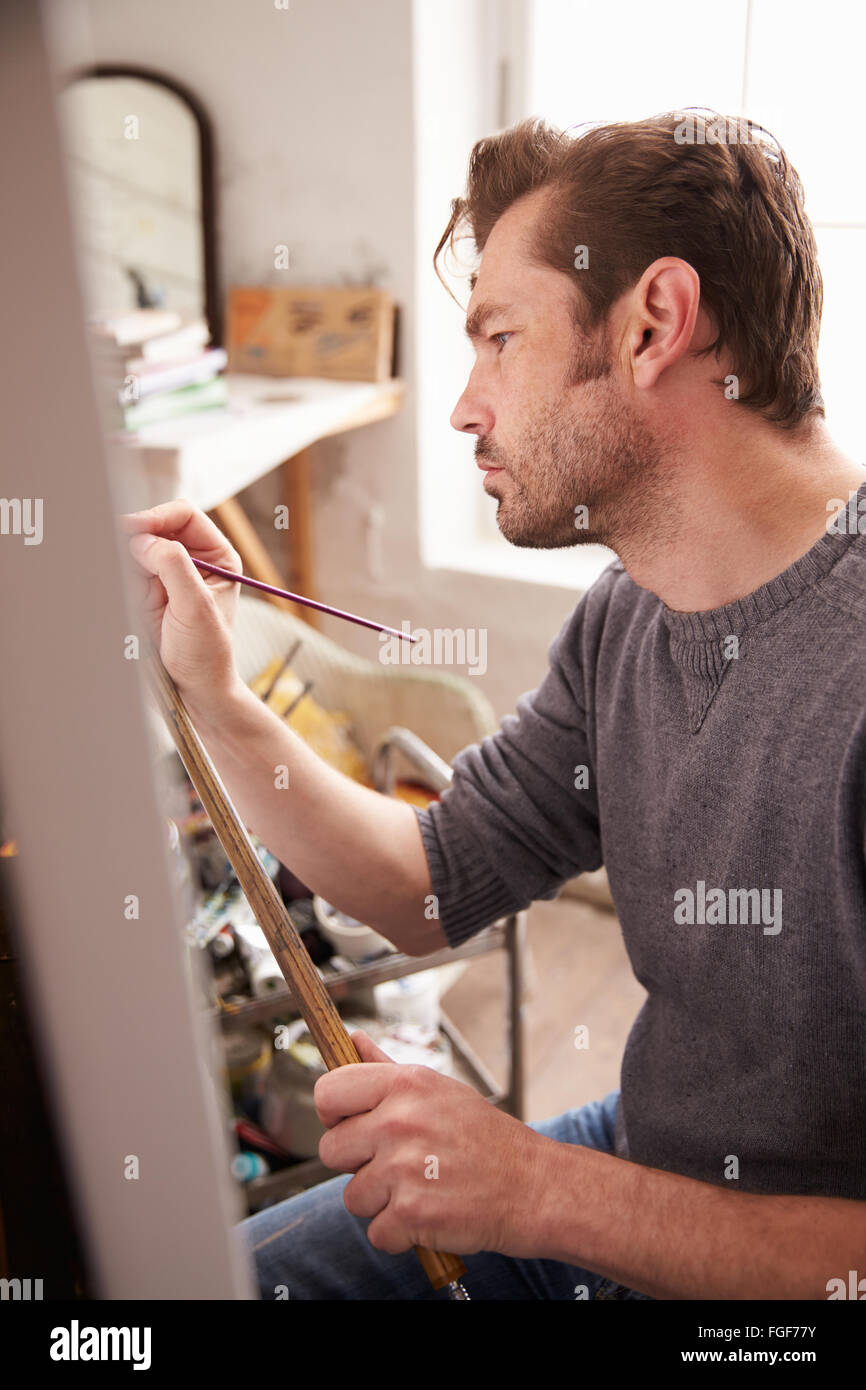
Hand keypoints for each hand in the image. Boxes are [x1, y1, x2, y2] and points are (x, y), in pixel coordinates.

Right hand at [118, 499, 242, 712]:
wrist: (195, 689)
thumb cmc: (207, 653)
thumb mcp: (196, 608)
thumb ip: (174, 567)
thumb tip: (143, 539)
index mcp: (216, 556)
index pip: (183, 515)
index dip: (157, 517)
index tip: (132, 530)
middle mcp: (191, 559)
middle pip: (154, 527)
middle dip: (135, 537)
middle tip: (116, 550)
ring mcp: (165, 575)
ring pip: (133, 548)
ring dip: (123, 560)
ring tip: (128, 587)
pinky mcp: (144, 592)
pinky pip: (123, 572)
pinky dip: (117, 576)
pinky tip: (123, 595)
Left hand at [314, 1030, 552, 1257]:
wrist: (535, 1186)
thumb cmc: (485, 1138)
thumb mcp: (439, 1091)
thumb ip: (387, 1069)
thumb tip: (352, 1039)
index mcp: (405, 1085)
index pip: (328, 1092)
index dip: (333, 1115)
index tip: (351, 1125)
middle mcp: (399, 1121)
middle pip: (331, 1150)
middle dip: (358, 1164)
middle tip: (399, 1164)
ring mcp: (404, 1169)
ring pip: (353, 1196)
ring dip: (381, 1202)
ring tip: (421, 1188)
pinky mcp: (412, 1214)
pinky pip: (377, 1233)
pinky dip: (401, 1234)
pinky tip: (430, 1214)